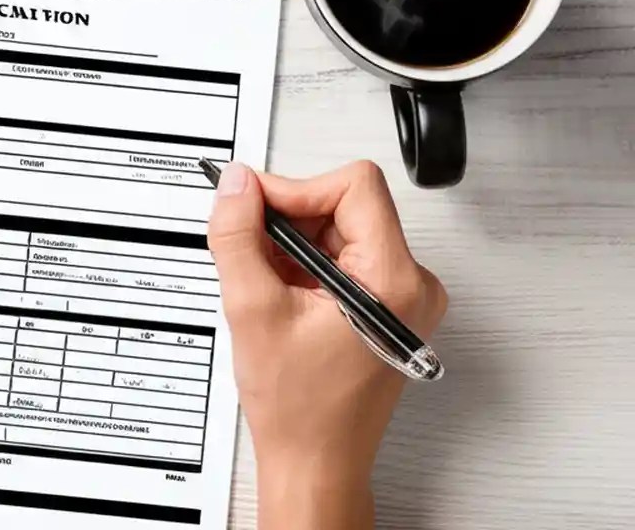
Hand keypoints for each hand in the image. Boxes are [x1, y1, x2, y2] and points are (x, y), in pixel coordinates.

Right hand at [207, 161, 446, 529]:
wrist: (316, 461)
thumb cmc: (301, 409)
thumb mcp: (253, 310)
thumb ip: (238, 237)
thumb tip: (236, 187)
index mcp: (394, 279)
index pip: (353, 186)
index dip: (295, 189)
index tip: (254, 204)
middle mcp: (411, 283)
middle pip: (346, 206)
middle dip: (289, 220)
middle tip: (249, 247)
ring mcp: (402, 296)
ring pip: (340, 230)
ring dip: (293, 246)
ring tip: (265, 284)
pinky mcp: (386, 306)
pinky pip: (343, 258)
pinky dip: (303, 266)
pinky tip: (280, 295)